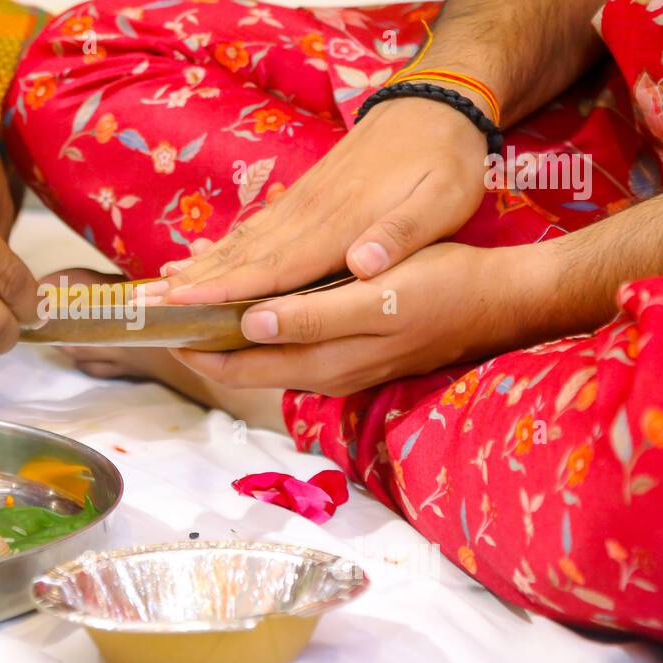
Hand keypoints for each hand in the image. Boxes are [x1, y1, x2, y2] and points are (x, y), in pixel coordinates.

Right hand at [142, 97, 490, 303]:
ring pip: (242, 241)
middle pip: (245, 256)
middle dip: (197, 283)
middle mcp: (310, 214)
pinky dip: (222, 246)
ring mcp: (302, 204)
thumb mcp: (442, 202)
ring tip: (160, 285)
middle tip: (151, 304)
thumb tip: (364, 266)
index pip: (276, 266)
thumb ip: (402, 235)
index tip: (187, 304)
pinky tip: (199, 257)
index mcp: (340, 223)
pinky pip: (254, 228)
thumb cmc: (444, 162)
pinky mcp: (304, 197)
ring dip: (200, 266)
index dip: (230, 289)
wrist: (435, 104)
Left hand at [174, 242, 559, 394]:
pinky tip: (254, 294)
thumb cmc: (442, 290)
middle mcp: (326, 373)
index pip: (240, 367)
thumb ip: (311, 317)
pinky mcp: (356, 348)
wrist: (502, 299)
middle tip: (165, 307)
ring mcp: (342, 363)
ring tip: (197, 296)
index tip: (160, 321)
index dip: (196, 347)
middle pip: (246, 365)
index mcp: (324, 364)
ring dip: (231, 330)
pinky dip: (264, 321)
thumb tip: (250, 323)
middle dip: (203, 340)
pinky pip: (295, 340)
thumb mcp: (375, 302)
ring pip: (269, 352)